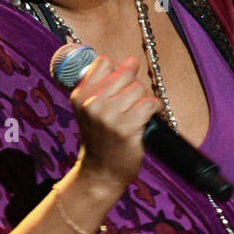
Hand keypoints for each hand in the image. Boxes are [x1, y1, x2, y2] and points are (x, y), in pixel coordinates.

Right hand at [72, 53, 162, 190]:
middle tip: (130, 105)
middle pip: (126, 74)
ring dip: (144, 100)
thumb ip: (103, 84)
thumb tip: (131, 61)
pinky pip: (150, 104)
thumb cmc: (101, 139)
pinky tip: (145, 120)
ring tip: (136, 115)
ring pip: (139, 89)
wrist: (101, 172)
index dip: (118, 71)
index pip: (104, 62)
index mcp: (80, 95)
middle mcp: (91, 104)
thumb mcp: (90, 110)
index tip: (120, 86)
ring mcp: (108, 116)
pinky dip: (154, 110)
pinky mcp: (125, 128)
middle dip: (134, 87)